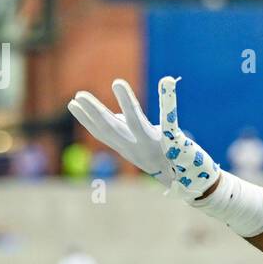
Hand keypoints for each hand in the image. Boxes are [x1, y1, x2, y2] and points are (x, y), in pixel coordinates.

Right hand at [67, 77, 219, 200]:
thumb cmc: (165, 160)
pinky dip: (168, 99)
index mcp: (128, 149)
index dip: (86, 120)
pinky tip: (167, 81)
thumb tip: (115, 116)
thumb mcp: (141, 147)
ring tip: (117, 82)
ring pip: (137, 122)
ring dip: (126, 102)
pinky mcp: (174, 141)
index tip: (72, 104)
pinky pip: (171, 117)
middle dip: (94, 111)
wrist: (190, 182)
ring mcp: (155, 145)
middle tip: (79, 94)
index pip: (102, 134)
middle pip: (111, 129)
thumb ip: (127, 131)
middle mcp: (138, 148)